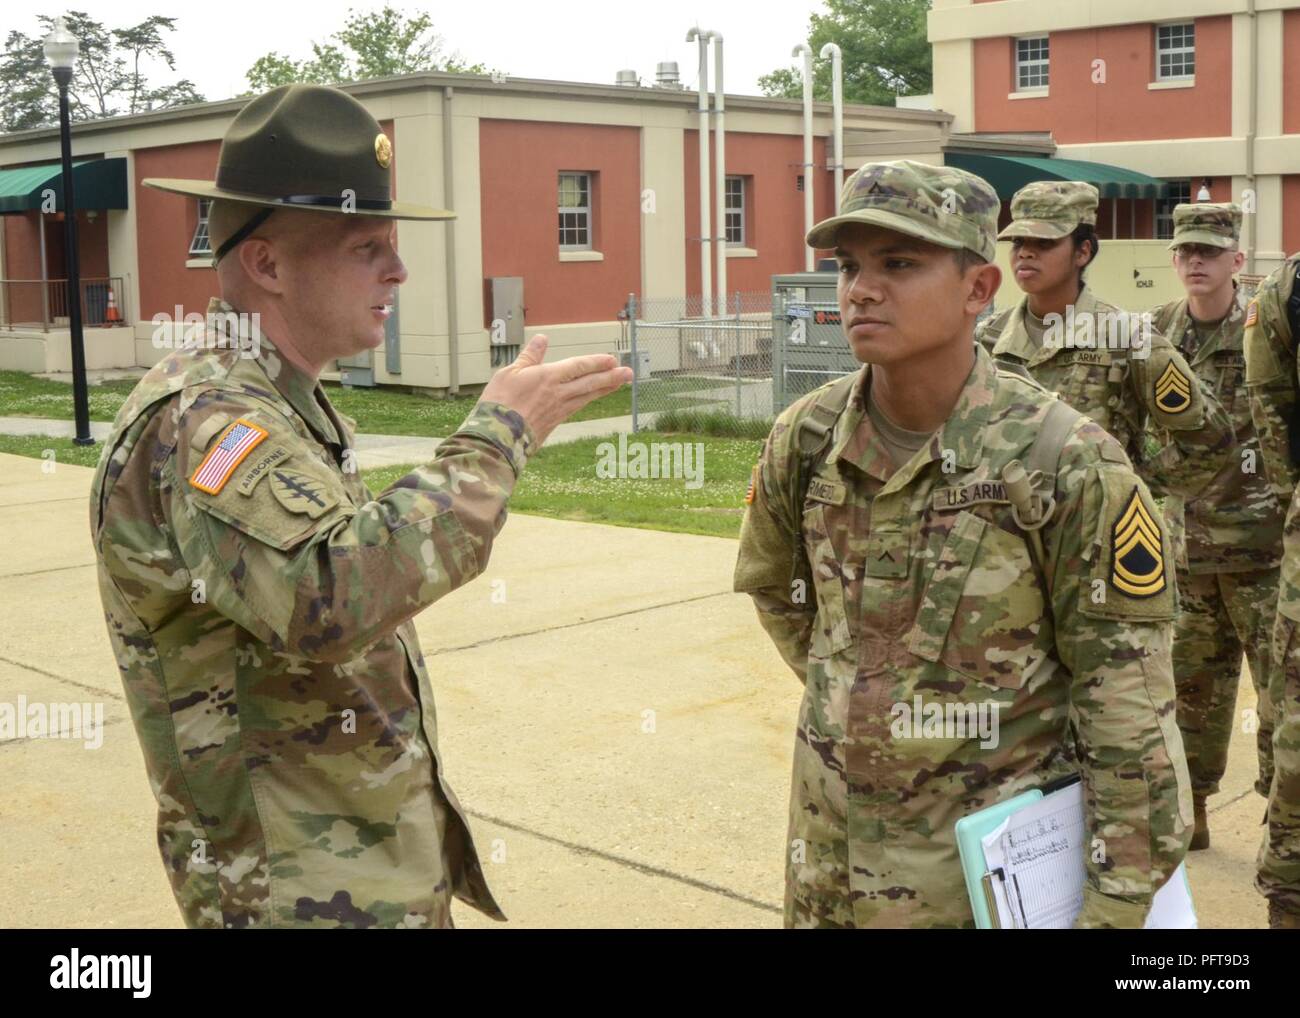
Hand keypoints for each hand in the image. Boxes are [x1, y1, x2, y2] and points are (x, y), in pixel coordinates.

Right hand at [478, 333, 631, 445]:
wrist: (497, 437)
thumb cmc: (499, 402)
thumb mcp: (510, 372)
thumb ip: (530, 356)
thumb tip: (542, 339)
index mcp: (548, 377)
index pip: (579, 366)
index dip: (597, 362)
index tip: (612, 359)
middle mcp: (559, 394)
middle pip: (590, 383)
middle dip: (611, 377)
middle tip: (629, 372)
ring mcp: (559, 410)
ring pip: (587, 396)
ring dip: (605, 389)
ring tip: (620, 383)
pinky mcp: (555, 423)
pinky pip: (577, 407)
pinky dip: (588, 400)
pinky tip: (592, 398)